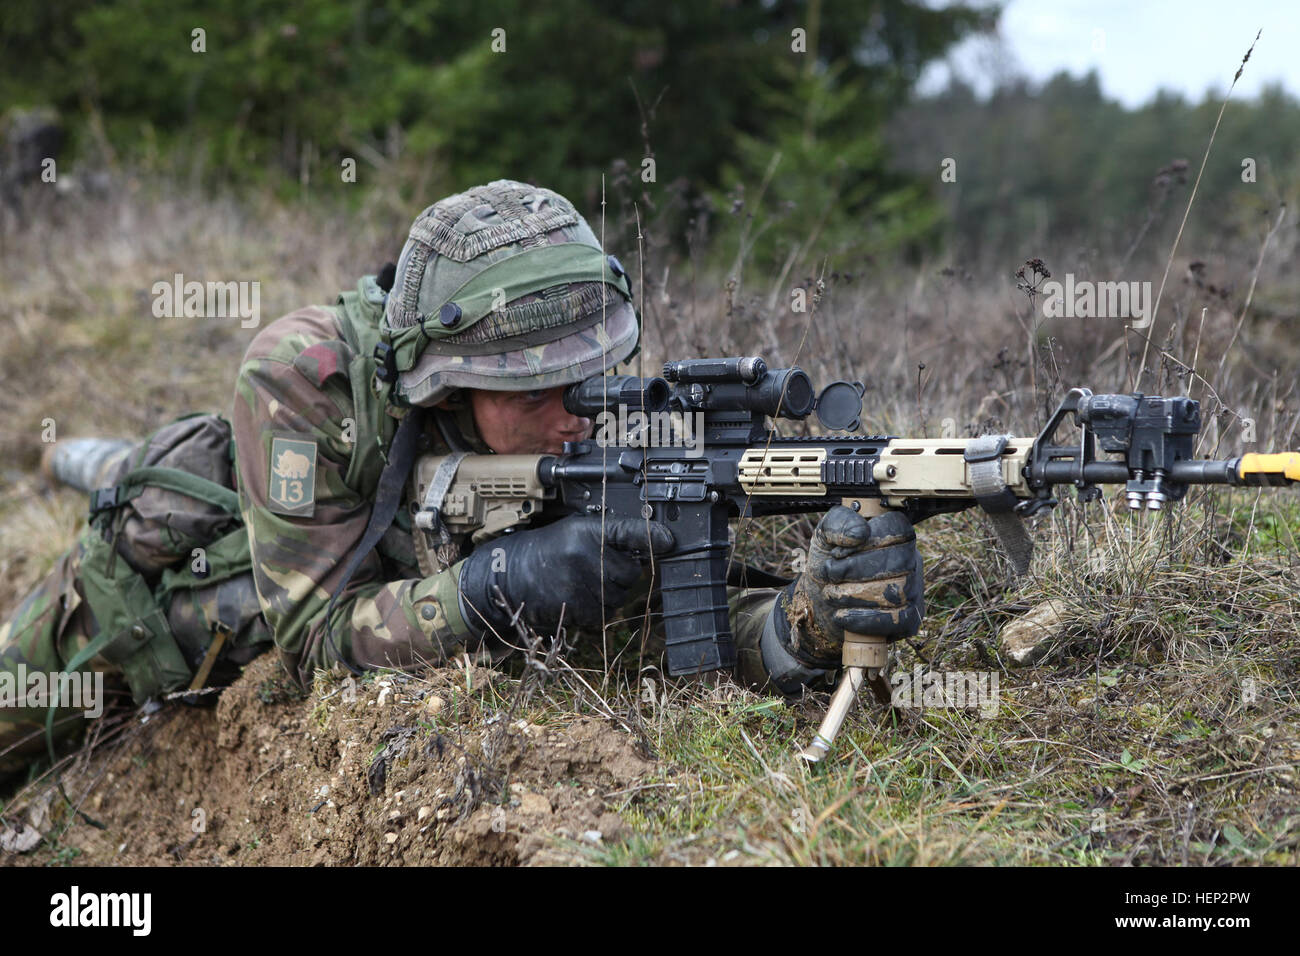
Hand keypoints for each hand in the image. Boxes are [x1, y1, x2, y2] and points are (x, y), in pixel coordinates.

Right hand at [457, 515, 673, 634]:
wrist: (510, 575)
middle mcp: (585, 553)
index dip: (653, 537)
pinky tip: (578, 598)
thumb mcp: (574, 533)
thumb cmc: (547, 552)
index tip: (670, 541)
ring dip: (610, 595)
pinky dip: (597, 611)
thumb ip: (607, 538)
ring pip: (620, 597)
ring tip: (584, 583)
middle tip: (599, 569)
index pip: (629, 531)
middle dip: (622, 575)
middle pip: (632, 572)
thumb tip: (648, 549)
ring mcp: (581, 581)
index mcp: (587, 531)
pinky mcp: (575, 606)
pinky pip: (604, 614)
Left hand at [781, 506, 923, 666]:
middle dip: (855, 570)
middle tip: (830, 574)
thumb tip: (861, 532)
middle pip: (898, 561)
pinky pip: (898, 620)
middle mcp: (910, 559)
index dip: (867, 540)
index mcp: (895, 533)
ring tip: (832, 595)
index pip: (897, 527)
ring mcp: (913, 590)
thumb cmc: (828, 565)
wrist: (818, 606)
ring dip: (854, 595)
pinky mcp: (910, 619)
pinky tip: (843, 616)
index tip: (838, 552)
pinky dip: (864, 619)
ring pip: (897, 592)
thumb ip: (839, 523)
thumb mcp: (825, 537)